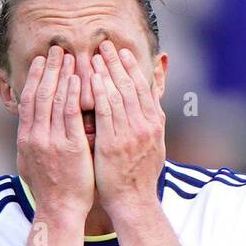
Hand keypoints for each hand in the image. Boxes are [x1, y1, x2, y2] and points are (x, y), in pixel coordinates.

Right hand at [16, 46, 94, 223]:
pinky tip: (78, 78)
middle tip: (55, 48)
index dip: (34, 78)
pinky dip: (72, 93)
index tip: (40, 61)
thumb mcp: (30, 164)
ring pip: (54, 99)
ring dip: (61, 74)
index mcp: (25, 139)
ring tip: (69, 55)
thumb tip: (29, 129)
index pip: (28, 101)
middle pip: (39, 94)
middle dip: (47, 69)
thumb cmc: (49, 190)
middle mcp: (35, 137)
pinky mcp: (70, 147)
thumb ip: (31, 143)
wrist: (59, 211)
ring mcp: (51, 141)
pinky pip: (70, 114)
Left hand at [89, 42, 165, 214]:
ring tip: (94, 56)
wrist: (133, 201)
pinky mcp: (115, 143)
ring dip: (106, 72)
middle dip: (117, 63)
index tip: (120, 52)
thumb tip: (150, 102)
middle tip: (105, 44)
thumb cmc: (137, 175)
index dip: (131, 67)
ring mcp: (131, 133)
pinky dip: (100, 92)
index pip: (143, 87)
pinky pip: (106, 112)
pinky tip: (91, 79)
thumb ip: (149, 120)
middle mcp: (146, 125)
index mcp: (154, 123)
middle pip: (131, 85)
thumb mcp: (151, 144)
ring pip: (119, 94)